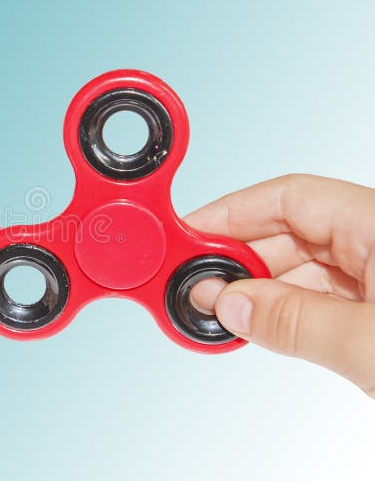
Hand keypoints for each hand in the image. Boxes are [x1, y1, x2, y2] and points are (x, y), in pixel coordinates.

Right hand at [186, 174, 374, 397]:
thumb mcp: (370, 344)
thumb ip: (294, 321)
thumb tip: (230, 305)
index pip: (290, 198)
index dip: (231, 213)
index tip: (185, 236)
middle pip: (290, 234)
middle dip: (237, 260)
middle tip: (194, 287)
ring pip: (302, 271)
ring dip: (256, 292)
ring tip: (217, 313)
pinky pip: (320, 301)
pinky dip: (282, 313)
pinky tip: (254, 326)